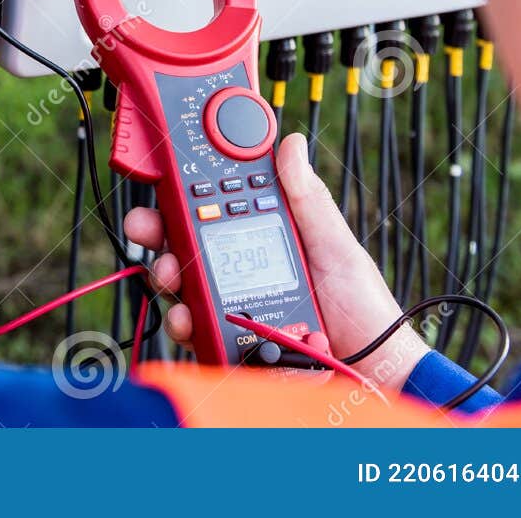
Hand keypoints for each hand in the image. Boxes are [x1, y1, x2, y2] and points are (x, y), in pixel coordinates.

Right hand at [124, 134, 429, 390]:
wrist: (374, 374)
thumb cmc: (365, 311)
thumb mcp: (337, 248)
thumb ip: (309, 201)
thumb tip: (291, 146)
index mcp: (266, 236)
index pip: (217, 206)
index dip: (187, 190)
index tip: (165, 175)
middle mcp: (243, 268)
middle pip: (186, 242)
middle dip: (158, 230)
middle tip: (145, 226)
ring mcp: (233, 305)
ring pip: (181, 283)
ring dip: (165, 274)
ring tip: (170, 274)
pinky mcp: (229, 341)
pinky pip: (194, 327)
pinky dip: (182, 320)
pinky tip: (187, 316)